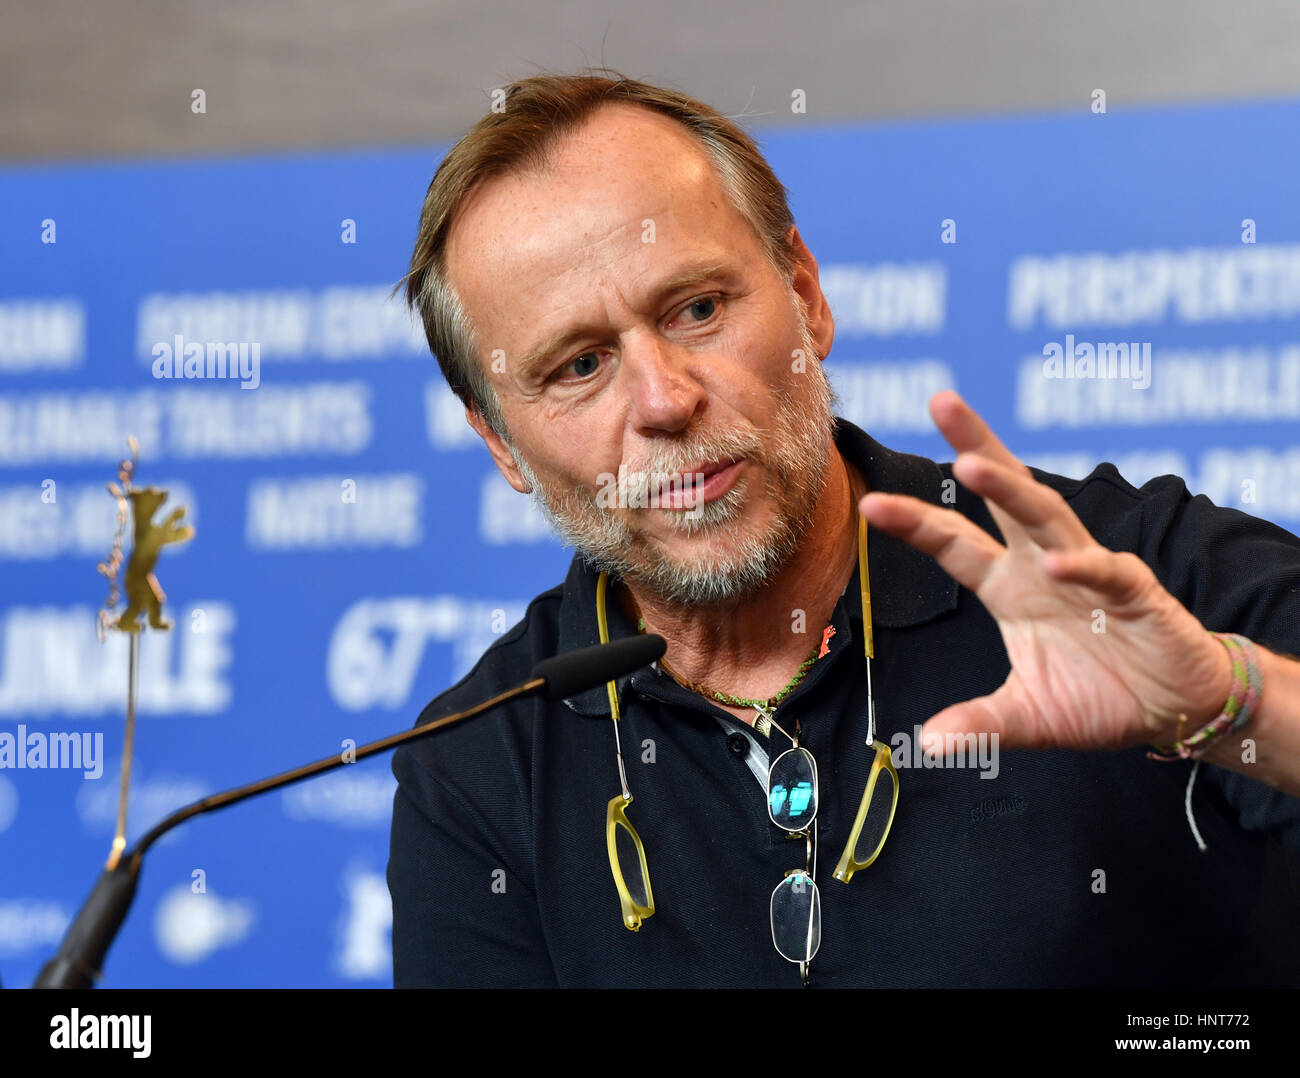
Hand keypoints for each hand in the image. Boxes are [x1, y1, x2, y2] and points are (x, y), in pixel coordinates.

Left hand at [857, 390, 1233, 754]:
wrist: (1171, 708)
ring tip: (974, 463)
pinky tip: (1057, 564)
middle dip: (975, 446)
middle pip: (1004, 494)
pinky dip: (1083, 567)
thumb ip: (979, 724)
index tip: (871, 502)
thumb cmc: (1096, 696)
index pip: (953, 543)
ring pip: (1047, 516)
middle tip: (942, 401)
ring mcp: (1088, 571)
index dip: (916, 523)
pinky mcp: (1135, 592)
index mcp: (1008, 586)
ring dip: (1012, 490)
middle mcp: (1041, 565)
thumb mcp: (1027, 718)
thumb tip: (926, 745)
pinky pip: (1106, 572)